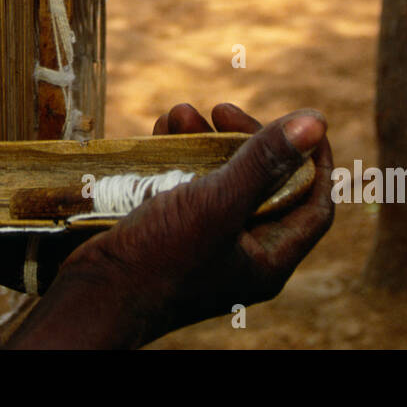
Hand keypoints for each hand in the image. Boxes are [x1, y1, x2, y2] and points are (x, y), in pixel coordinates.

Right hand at [7, 104, 333, 348]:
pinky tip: (160, 131)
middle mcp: (242, 252)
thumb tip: (316, 122)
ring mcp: (206, 243)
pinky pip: (186, 187)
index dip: (314, 161)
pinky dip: (177, 155)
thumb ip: (263, 162)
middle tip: (220, 109)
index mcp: (268, 257)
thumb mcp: (215, 204)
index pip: (313, 204)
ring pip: (220, 180)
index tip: (298, 122)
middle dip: (244, 140)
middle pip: (264, 184)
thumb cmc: (158, 261)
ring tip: (178, 113)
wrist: (90, 297)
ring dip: (205, 140)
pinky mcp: (172, 234)